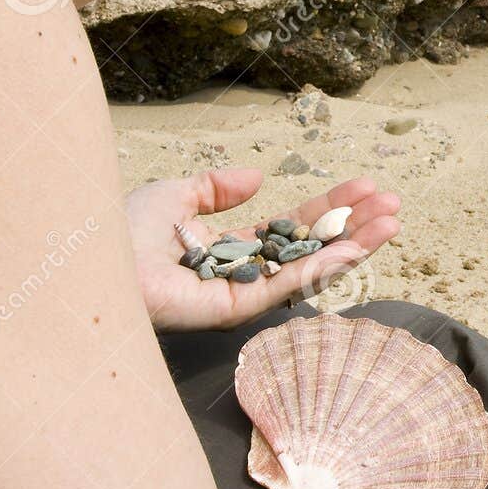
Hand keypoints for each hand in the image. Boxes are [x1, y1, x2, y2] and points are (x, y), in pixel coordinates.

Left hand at [124, 168, 400, 331]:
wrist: (94, 256)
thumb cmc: (122, 229)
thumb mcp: (176, 194)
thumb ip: (216, 187)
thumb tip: (257, 178)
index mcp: (229, 247)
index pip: (292, 227)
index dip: (329, 206)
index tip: (366, 185)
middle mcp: (243, 272)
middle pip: (311, 248)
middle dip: (353, 226)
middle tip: (394, 205)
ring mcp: (243, 293)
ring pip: (309, 269)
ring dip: (353, 247)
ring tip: (392, 223)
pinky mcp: (235, 310)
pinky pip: (286, 287)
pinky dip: (322, 267)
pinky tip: (354, 248)